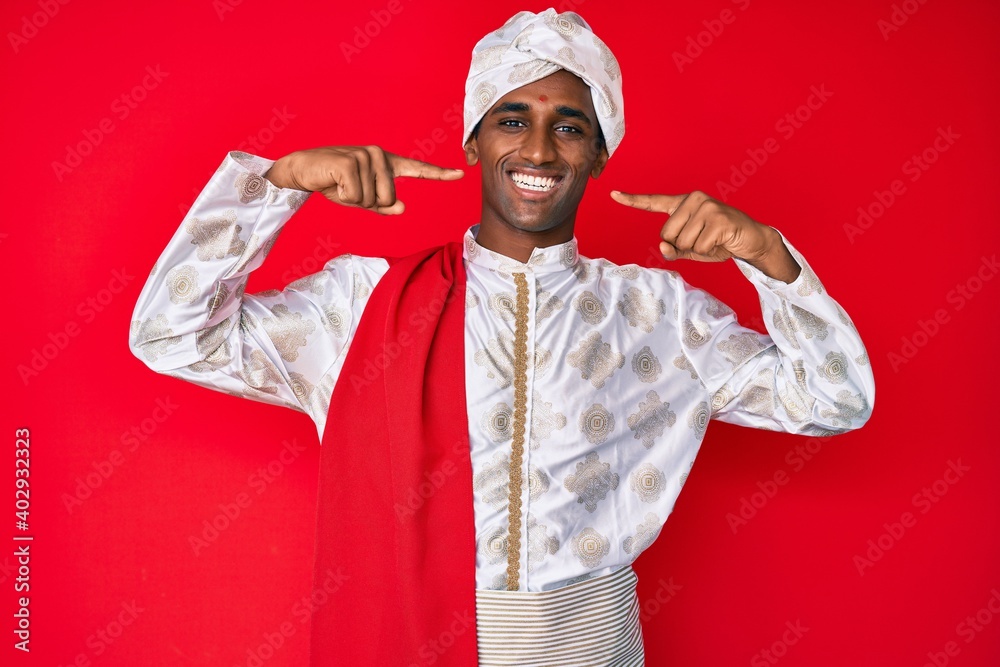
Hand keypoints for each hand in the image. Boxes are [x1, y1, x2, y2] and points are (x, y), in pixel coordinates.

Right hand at [264, 146, 463, 214]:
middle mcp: (380, 156)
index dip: (439, 174)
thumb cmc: (335, 184)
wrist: (304, 170)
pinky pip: (356, 196)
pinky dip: (343, 197)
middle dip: (367, 203)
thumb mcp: (362, 199)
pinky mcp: (351, 162)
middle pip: (389, 199)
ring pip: (373, 199)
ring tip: (341, 184)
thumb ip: (383, 205)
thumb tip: (402, 206)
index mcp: (386, 163)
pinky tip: (334, 182)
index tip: (460, 174)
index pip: (417, 169)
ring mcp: (366, 156)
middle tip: (349, 189)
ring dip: (353, 200)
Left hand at [610, 189, 799, 281]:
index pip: (654, 202)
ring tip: (713, 240)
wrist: (752, 239)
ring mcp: (706, 206)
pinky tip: (722, 241)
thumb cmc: (718, 242)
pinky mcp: (718, 218)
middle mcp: (693, 199)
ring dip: (697, 249)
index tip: (613, 194)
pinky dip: (709, 250)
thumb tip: (662, 247)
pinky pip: (699, 246)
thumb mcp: (692, 249)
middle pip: (667, 234)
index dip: (633, 200)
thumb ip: (674, 249)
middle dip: (683, 245)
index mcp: (684, 203)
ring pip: (682, 242)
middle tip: (704, 239)